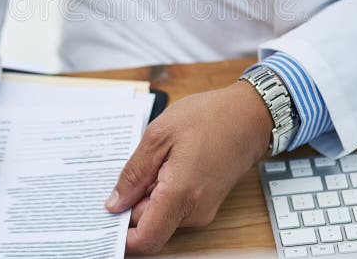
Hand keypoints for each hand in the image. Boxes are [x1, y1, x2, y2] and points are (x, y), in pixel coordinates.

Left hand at [105, 81, 272, 253]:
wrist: (250, 115)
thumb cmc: (210, 117)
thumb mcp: (159, 134)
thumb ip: (134, 173)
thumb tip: (115, 203)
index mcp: (180, 195)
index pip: (145, 240)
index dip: (120, 236)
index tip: (106, 217)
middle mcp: (194, 212)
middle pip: (150, 225)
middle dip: (133, 204)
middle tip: (130, 170)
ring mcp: (203, 210)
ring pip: (162, 215)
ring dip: (149, 194)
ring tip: (154, 158)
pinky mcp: (207, 203)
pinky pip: (176, 207)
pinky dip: (163, 190)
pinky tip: (166, 162)